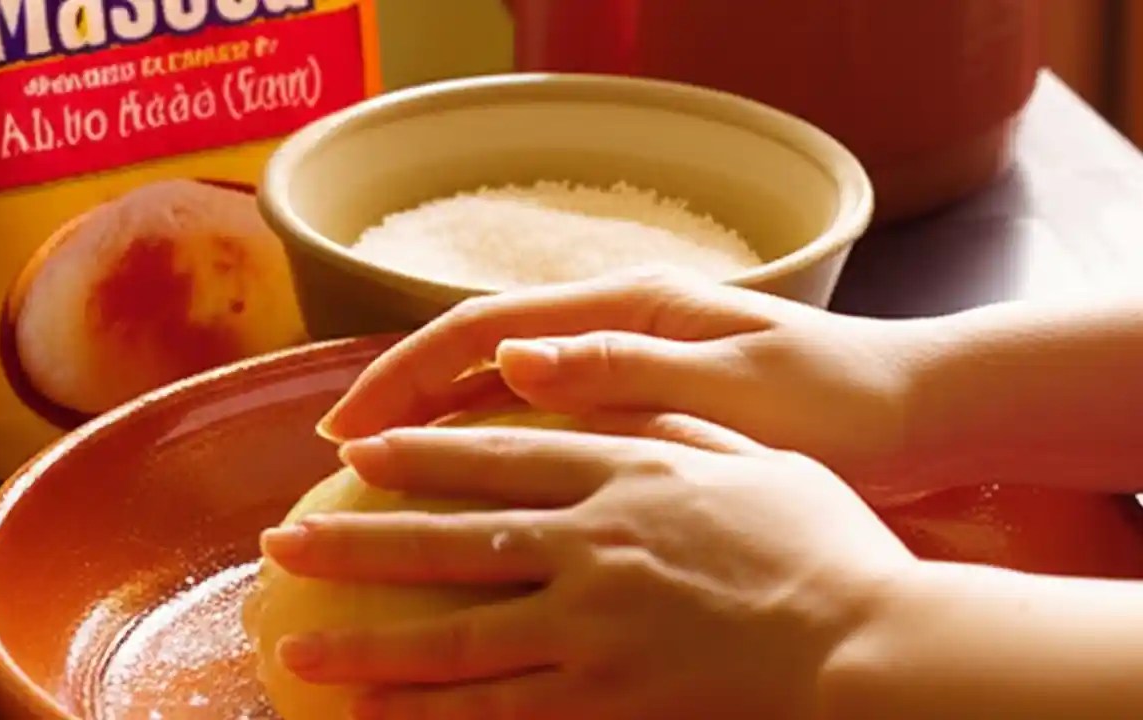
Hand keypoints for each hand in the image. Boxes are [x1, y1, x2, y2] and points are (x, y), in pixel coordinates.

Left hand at [264, 414, 915, 719]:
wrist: (869, 641)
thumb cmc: (821, 539)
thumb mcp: (746, 450)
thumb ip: (655, 415)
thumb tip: (566, 380)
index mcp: (624, 475)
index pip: (495, 458)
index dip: (416, 453)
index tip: (355, 450)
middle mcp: (592, 545)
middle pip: (449, 541)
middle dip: (357, 544)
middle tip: (284, 546)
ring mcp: (593, 626)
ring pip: (456, 634)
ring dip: (368, 639)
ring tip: (301, 643)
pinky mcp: (607, 696)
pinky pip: (501, 709)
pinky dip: (433, 712)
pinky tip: (377, 714)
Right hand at [320, 268, 935, 504]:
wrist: (913, 414)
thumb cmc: (836, 399)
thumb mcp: (738, 382)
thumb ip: (631, 367)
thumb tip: (519, 360)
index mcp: (630, 308)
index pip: (486, 330)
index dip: (407, 375)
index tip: (349, 428)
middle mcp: (617, 330)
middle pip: (480, 356)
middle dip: (403, 399)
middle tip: (339, 457)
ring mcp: (628, 368)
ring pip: (505, 392)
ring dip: (439, 427)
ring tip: (381, 478)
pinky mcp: (645, 410)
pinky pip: (546, 426)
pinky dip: (496, 452)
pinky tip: (470, 496)